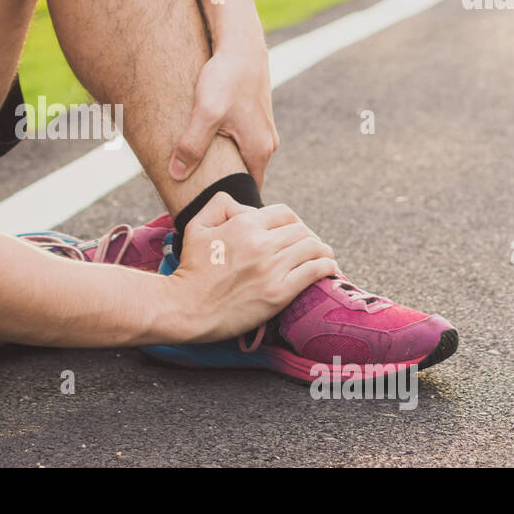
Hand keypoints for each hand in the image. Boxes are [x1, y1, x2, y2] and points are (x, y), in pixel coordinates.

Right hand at [164, 192, 336, 343]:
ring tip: (325, 256)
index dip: (293, 221)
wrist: (184, 308)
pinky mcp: (279, 293)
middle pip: (302, 230)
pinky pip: (314, 271)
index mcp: (244, 224)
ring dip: (323, 251)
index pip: (284, 213)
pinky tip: (329, 270)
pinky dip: (327, 268)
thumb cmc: (190, 269)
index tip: (294, 232)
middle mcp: (261, 243)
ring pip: (313, 248)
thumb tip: (244, 205)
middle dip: (309, 236)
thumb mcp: (196, 226)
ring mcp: (271, 268)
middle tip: (310, 247)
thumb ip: (219, 205)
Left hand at [170, 47, 279, 186]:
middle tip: (195, 192)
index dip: (228, 200)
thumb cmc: (227, 77)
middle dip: (222, 183)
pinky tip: (205, 143)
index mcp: (259, 150)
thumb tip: (176, 175)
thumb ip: (192, 145)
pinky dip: (224, 147)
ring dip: (222, 164)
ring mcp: (262, 131)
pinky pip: (239, 143)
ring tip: (197, 170)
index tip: (206, 207)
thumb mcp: (206, 113)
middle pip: (244, 176)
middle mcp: (267, 144)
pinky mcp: (253, 118)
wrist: (241, 44)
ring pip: (241, 158)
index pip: (247, 191)